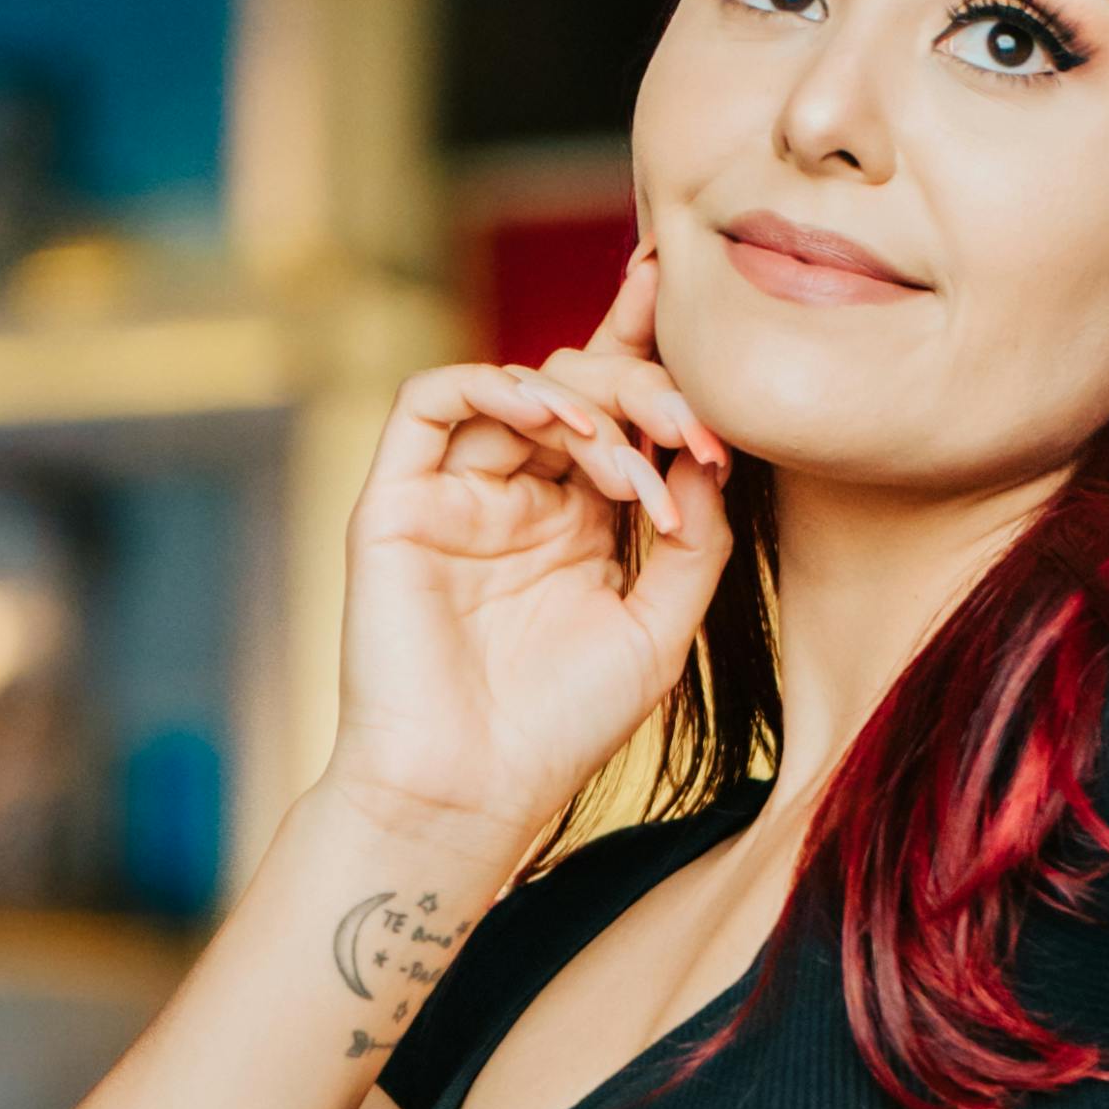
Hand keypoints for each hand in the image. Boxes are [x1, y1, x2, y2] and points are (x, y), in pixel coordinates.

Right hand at [320, 253, 734, 856]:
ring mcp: (456, 495)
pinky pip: (431, 401)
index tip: (699, 316)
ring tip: (630, 460)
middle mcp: (515, 497)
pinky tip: (553, 419)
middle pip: (578, 388)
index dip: (651, 355)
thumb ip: (695, 536)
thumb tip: (709, 447)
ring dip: (588, 404)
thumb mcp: (660, 627)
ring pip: (518, 388)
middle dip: (645, 391)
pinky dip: (495, 387)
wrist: (468, 792)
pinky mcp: (399, 500)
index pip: (616, 414)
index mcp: (576, 522)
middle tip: (692, 430)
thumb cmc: (561, 729)